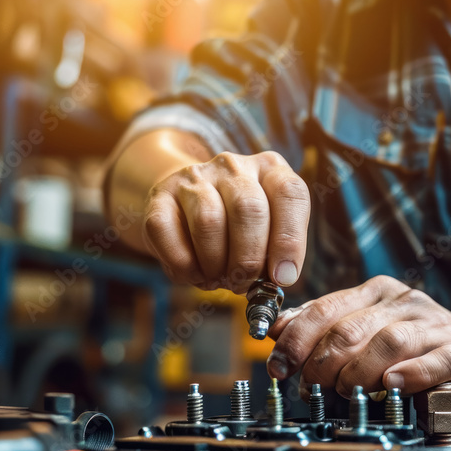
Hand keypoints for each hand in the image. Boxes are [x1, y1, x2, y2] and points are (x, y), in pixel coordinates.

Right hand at [142, 151, 310, 292]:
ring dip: (215, 263)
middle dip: (248, 258)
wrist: (187, 207)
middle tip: (242, 283)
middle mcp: (234, 166)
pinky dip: (182, 263)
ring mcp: (194, 177)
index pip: (290, 193)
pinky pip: (166, 230)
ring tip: (217, 279)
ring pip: (208, 221)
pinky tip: (192, 273)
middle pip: (249, 209)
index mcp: (270, 169)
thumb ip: (277, 253)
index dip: (289, 239)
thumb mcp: (266, 232)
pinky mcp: (161, 195)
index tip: (283, 276)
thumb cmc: (236, 229)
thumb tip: (279, 278)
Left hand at [266, 275, 450, 403]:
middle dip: (321, 363)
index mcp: (375, 292)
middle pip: (351, 328)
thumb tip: (275, 327)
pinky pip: (434, 360)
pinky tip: (392, 383)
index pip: (325, 309)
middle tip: (310, 388)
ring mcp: (433, 324)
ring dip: (358, 371)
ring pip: (388, 342)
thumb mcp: (366, 327)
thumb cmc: (416, 344)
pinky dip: (410, 373)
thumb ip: (323, 326)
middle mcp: (403, 302)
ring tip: (344, 391)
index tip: (278, 366)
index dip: (296, 339)